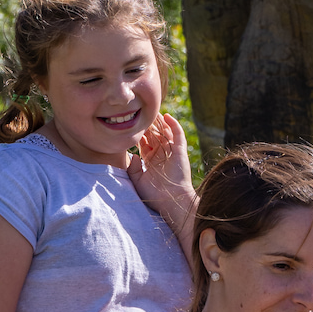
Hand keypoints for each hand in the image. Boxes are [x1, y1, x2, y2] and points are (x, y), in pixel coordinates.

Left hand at [128, 113, 196, 236]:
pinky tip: (166, 116)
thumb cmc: (154, 194)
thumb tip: (132, 155)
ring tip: (153, 111)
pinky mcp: (180, 150)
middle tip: (141, 113)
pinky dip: (173, 124)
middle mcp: (162, 154)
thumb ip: (133, 168)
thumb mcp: (138, 180)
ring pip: (165, 132)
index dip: (139, 134)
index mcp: (151, 161)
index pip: (145, 143)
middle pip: (154, 135)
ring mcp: (171, 152)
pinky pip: (178, 134)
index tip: (132, 126)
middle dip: (149, 125)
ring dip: (159, 122)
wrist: (171, 200)